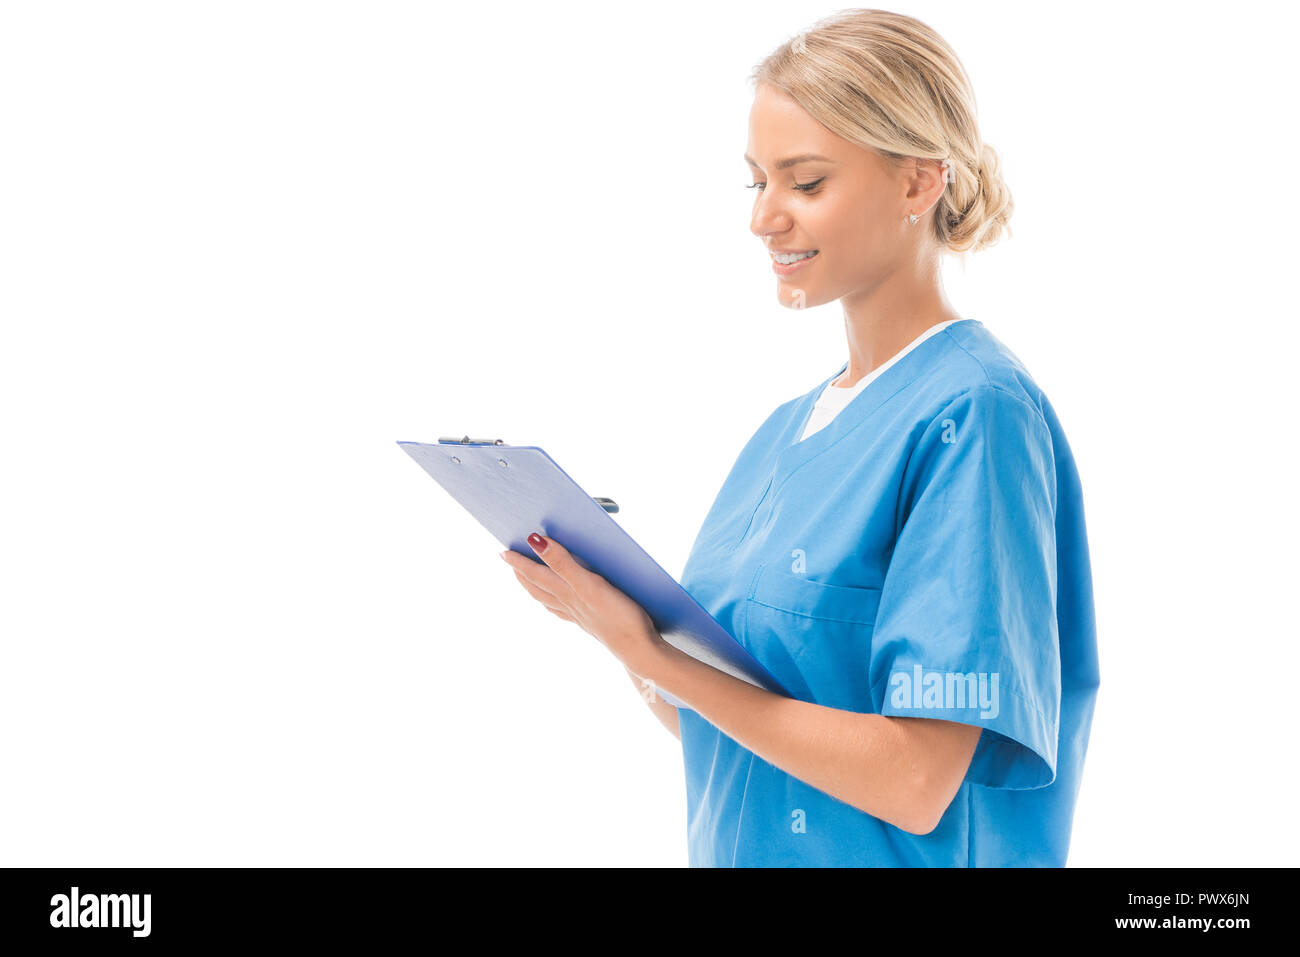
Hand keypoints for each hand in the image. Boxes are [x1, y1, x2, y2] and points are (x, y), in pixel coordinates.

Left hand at [499, 532, 666, 676]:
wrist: (638, 649)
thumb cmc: (617, 617)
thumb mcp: (588, 584)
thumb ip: (562, 563)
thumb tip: (535, 542)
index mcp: (566, 592)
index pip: (535, 574)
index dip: (518, 561)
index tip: (503, 551)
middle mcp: (568, 604)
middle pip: (537, 587)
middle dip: (522, 573)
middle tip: (509, 560)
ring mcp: (579, 616)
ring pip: (549, 600)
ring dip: (535, 588)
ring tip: (527, 579)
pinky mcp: (593, 623)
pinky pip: (565, 611)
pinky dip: (555, 604)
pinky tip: (560, 604)